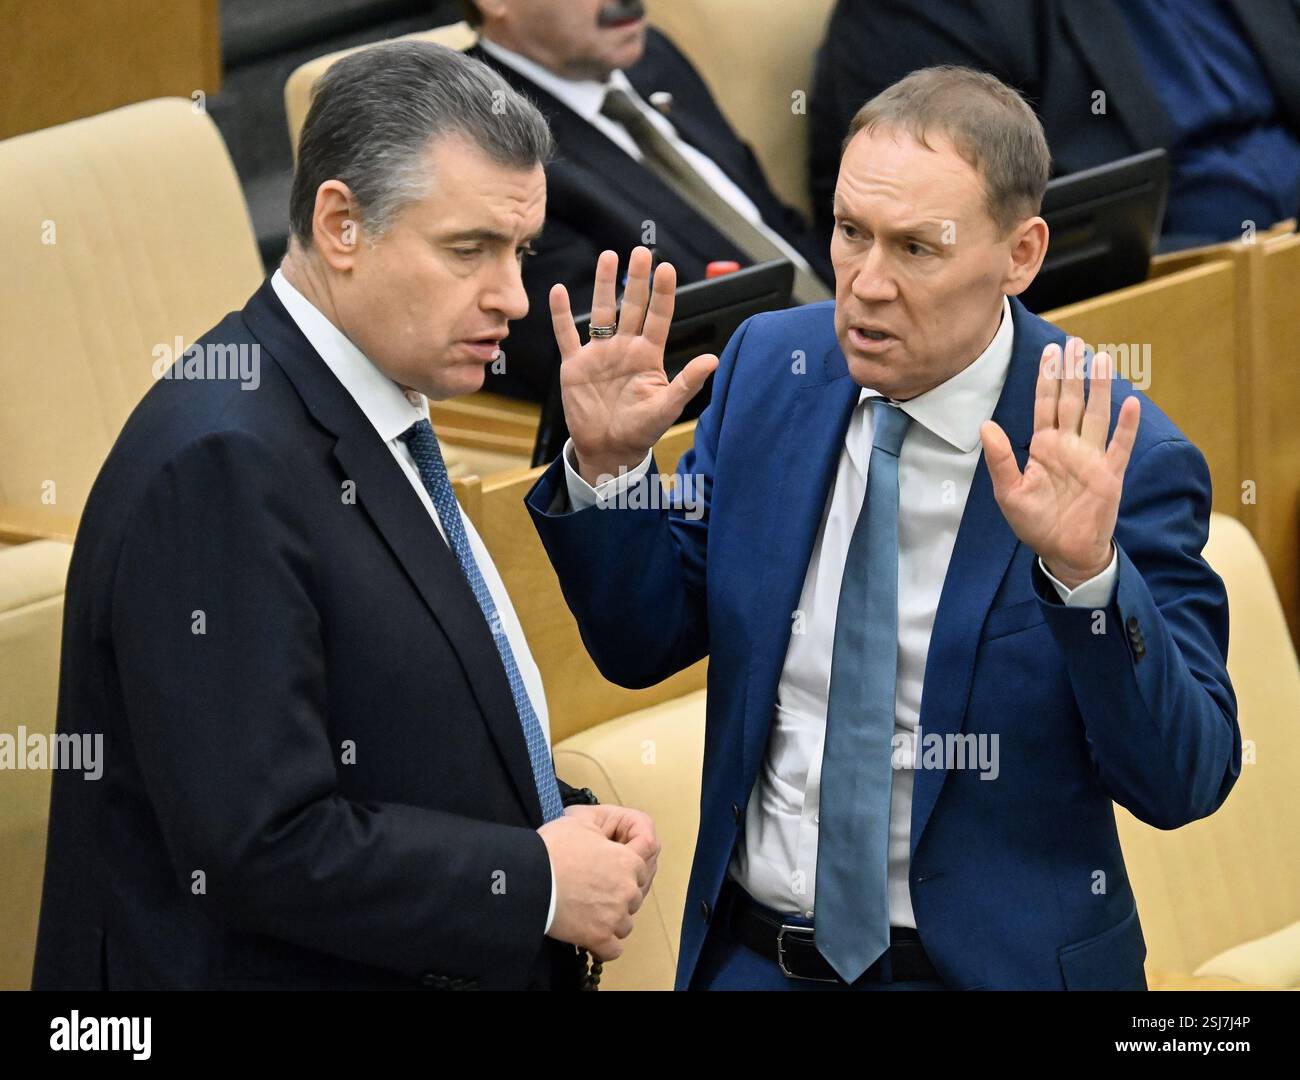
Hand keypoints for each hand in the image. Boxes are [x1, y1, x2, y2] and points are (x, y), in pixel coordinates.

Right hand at [538, 810, 650, 961]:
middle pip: (636, 891)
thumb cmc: (553, 848)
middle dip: (621, 887)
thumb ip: (604, 821)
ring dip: (613, 916)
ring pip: (626, 921)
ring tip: (590, 908)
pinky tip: (592, 934)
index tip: (613, 855)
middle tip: (596, 882)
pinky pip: (614, 949)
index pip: (648, 852)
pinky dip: (605, 944)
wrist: (529, 880)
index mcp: (628, 860)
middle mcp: (628, 890)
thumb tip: (610, 827)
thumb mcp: (580, 820)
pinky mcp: (599, 938)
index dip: (630, 850)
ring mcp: (615, 917)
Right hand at [550, 246, 718, 485]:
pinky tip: (558, 291)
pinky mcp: (574, 365)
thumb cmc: (641, 431)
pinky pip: (566, 335)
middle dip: (636, 280)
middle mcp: (625, 348)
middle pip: (631, 307)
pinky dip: (561, 315)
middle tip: (640, 251)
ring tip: (608, 257)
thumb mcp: (667, 408)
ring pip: (601, 312)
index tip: (666, 268)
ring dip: (604, 285)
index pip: (658, 317)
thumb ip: (687, 383)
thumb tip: (713, 360)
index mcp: (648, 356)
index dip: (662, 293)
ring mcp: (599, 354)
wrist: (608, 450)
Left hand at [979, 337, 1139, 588]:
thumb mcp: (1009, 492)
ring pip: (1097, 414)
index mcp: (1044, 447)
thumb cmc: (1034, 523)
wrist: (1064, 551)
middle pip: (1072, 401)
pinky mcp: (1111, 473)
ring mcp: (1091, 457)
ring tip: (1103, 358)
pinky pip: (1120, 445)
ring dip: (1100, 387)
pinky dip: (1126, 425)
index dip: (1047, 378)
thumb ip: (1000, 458)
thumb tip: (985, 425)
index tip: (1050, 351)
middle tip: (1075, 342)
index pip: (1045, 405)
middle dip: (1073, 372)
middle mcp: (1069, 446)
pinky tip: (1132, 401)